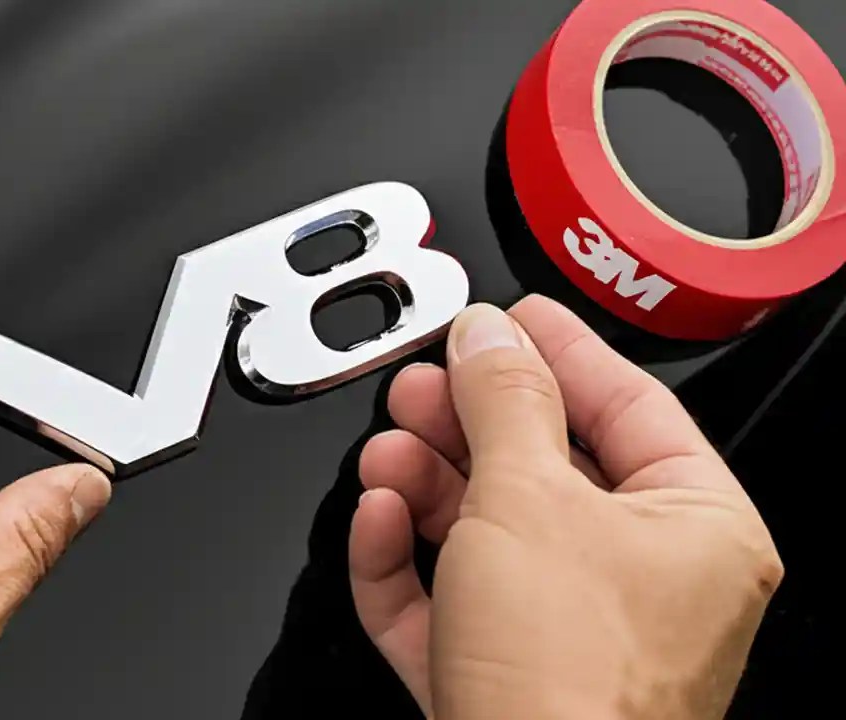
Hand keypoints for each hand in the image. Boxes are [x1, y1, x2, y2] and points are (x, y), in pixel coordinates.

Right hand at [349, 295, 782, 719]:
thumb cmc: (572, 688)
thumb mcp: (528, 502)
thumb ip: (504, 403)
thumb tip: (488, 338)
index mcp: (695, 532)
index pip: (630, 408)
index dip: (563, 352)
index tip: (514, 316)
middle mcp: (639, 583)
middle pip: (543, 468)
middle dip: (470, 420)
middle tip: (427, 380)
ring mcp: (562, 631)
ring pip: (485, 530)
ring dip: (427, 483)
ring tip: (391, 449)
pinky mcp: (496, 672)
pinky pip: (446, 594)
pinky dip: (406, 555)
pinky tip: (380, 519)